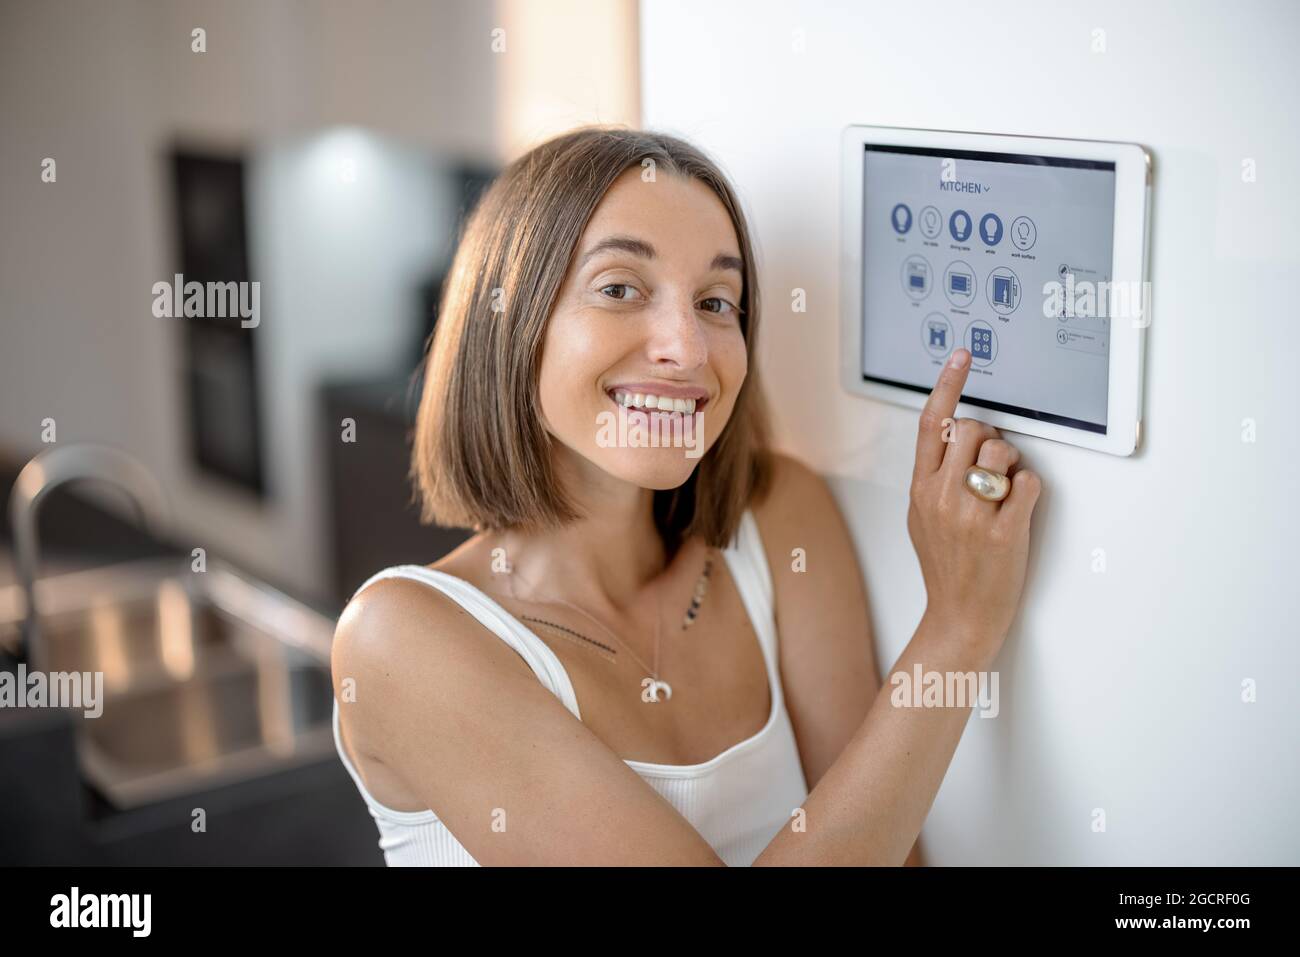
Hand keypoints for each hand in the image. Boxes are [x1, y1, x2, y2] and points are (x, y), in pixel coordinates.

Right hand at [907, 348, 1042, 659]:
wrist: (960, 618)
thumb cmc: (945, 568)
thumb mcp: (921, 519)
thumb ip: (932, 479)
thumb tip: (951, 440)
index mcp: (920, 490)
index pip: (930, 424)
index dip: (946, 384)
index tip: (961, 357)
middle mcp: (941, 497)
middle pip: (971, 429)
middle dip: (989, 437)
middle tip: (994, 463)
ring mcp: (972, 514)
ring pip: (1001, 450)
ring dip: (1012, 462)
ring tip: (1007, 488)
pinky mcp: (1004, 532)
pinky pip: (1028, 483)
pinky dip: (1031, 489)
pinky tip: (1020, 508)